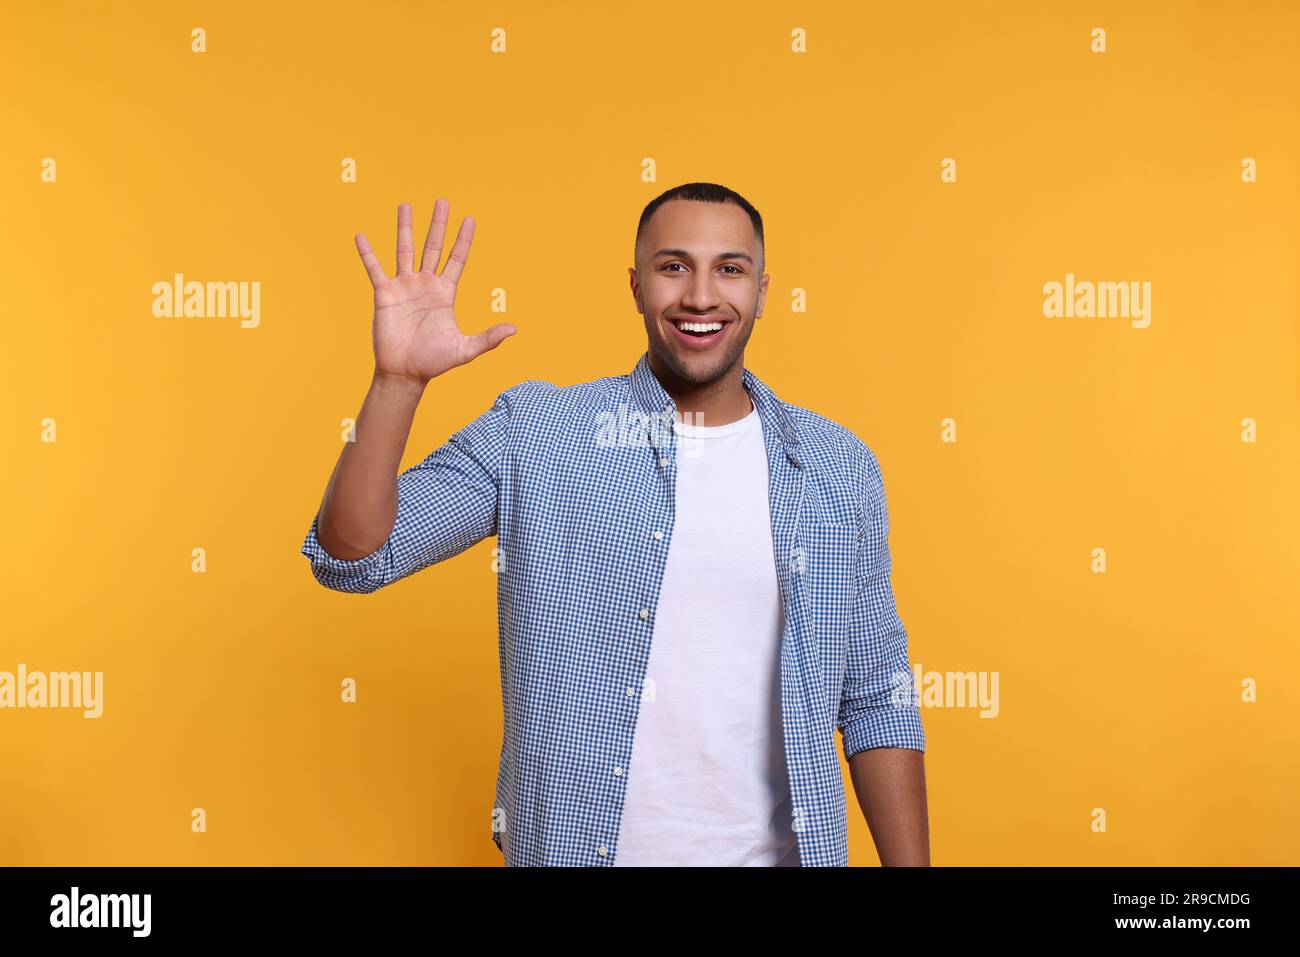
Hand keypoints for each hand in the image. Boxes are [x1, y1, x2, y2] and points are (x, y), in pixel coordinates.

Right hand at [355, 199, 516, 386]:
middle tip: (443, 201)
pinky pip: (374, 268)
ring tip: (405, 205)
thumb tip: (514, 329)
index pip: (457, 259)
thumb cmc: (434, 362)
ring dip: (405, 227)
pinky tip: (361, 236)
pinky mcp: (384, 294)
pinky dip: (367, 253)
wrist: (405, 373)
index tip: (470, 219)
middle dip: (438, 224)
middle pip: (433, 247)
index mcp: (445, 293)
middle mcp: (425, 284)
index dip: (464, 240)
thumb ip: (489, 338)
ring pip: (405, 249)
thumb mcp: (465, 349)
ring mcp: (404, 286)